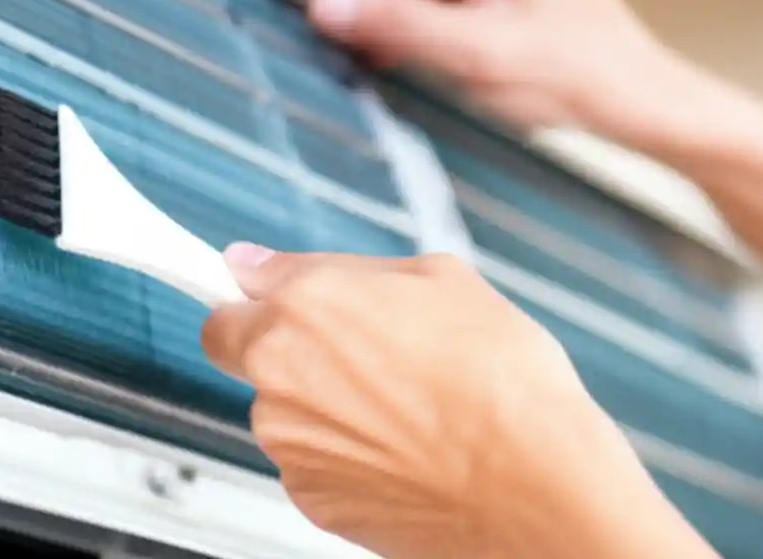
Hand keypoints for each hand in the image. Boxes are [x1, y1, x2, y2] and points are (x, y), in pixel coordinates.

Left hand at [202, 244, 715, 558]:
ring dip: (324, 407)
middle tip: (365, 359)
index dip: (250, 308)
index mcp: (301, 308)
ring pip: (285, 415)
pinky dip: (344, 457)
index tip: (256, 309)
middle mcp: (278, 376)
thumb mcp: (435, 278)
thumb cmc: (501, 381)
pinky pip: (311, 464)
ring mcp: (290, 445)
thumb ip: (324, 267)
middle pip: (252, 361)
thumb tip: (253, 263)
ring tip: (405, 408)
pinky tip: (403, 450)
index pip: (224, 306)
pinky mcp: (311, 499)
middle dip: (291, 355)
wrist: (538, 488)